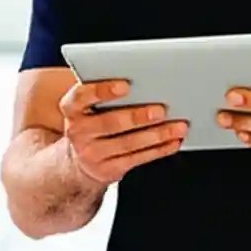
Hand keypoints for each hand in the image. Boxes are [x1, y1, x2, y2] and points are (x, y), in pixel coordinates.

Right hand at [59, 79, 188, 184]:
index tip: (125, 85)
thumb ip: (104, 93)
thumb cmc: (92, 123)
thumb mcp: (87, 106)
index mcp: (72, 109)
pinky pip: (137, 159)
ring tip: (179, 126)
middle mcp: (78, 132)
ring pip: (128, 144)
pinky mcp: (108, 170)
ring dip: (156, 135)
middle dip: (137, 116)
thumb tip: (142, 80)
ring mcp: (92, 154)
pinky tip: (173, 141)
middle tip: (161, 109)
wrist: (80, 160)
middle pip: (109, 123)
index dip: (102, 90)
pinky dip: (158, 150)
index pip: (81, 97)